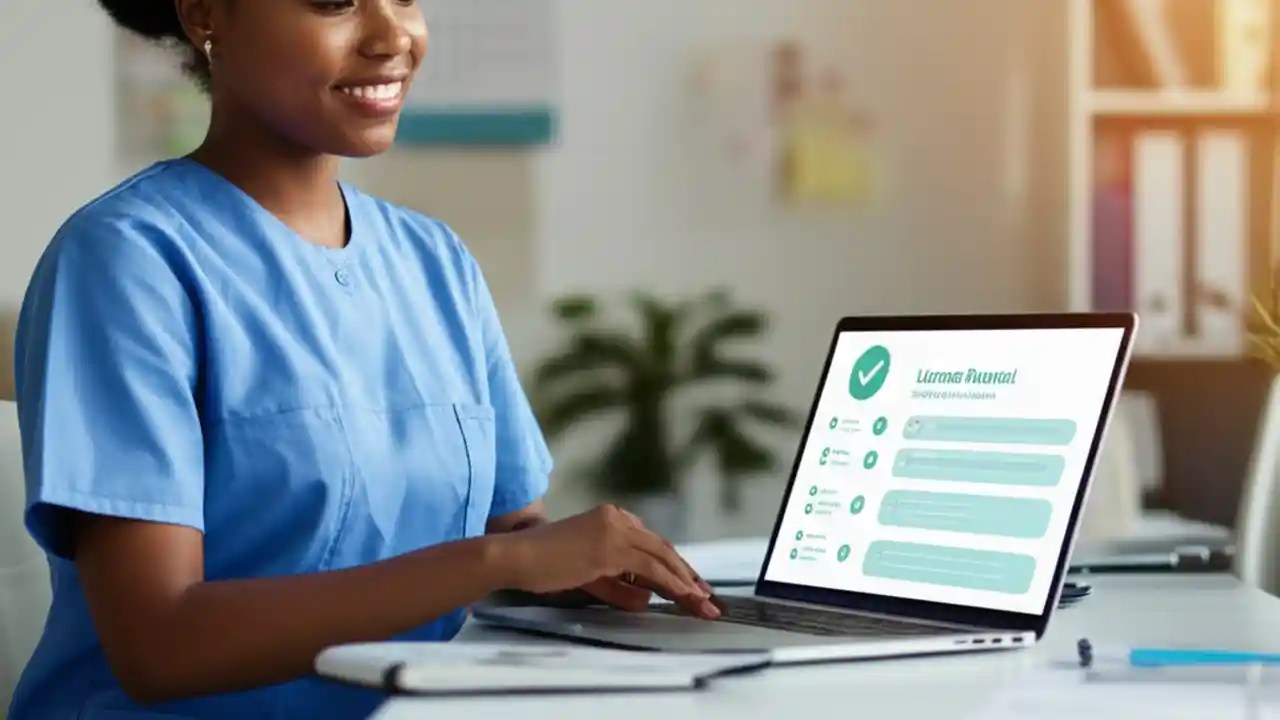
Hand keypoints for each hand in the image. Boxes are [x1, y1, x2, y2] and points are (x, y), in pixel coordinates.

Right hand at [497, 505, 720, 619]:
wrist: (517, 556)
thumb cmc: (545, 566)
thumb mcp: (591, 576)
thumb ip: (620, 584)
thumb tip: (646, 598)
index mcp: (611, 517)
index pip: (652, 543)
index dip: (675, 566)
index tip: (692, 585)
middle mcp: (618, 517)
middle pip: (664, 548)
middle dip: (689, 576)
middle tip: (709, 598)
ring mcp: (615, 529)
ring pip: (663, 558)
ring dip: (687, 583)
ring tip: (705, 604)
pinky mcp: (612, 547)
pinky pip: (652, 569)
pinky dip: (673, 584)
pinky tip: (686, 598)